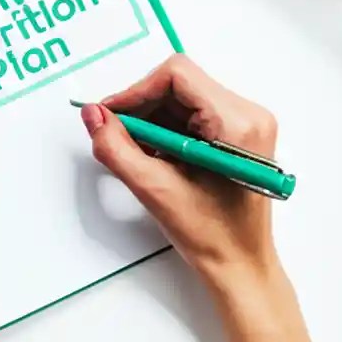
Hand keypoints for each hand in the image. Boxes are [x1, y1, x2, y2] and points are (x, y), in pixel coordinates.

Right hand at [80, 54, 279, 287]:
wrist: (240, 265)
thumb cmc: (211, 235)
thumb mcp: (154, 189)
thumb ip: (116, 147)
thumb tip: (92, 114)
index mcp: (237, 123)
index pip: (177, 75)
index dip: (136, 91)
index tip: (111, 115)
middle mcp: (249, 115)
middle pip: (180, 85)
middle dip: (143, 108)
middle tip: (118, 136)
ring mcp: (247, 124)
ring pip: (183, 98)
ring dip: (153, 119)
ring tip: (140, 153)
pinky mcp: (239, 134)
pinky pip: (193, 114)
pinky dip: (167, 130)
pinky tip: (158, 157)